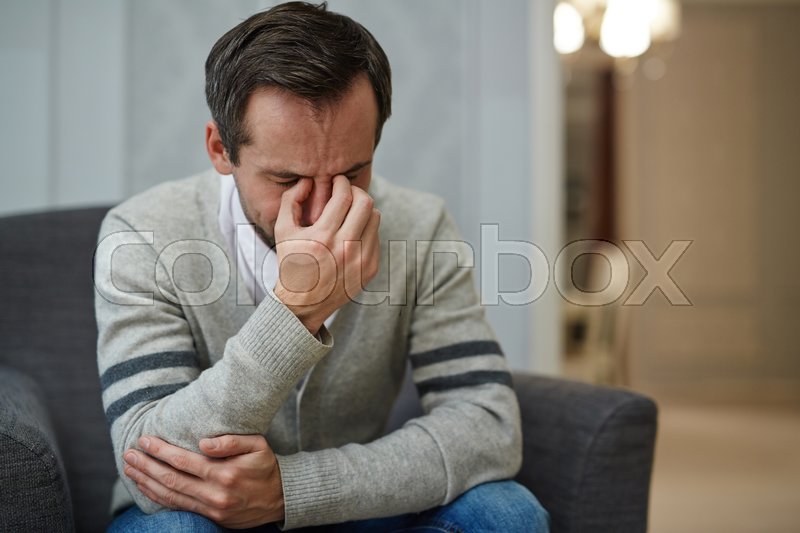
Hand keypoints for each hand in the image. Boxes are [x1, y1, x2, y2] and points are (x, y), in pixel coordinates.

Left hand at [123, 434, 283, 527]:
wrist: (281, 497)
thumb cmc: (266, 466)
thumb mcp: (257, 445)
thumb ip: (230, 441)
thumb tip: (202, 442)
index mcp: (224, 473)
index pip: (183, 461)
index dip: (160, 451)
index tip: (144, 440)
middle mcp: (214, 493)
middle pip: (170, 479)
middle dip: (146, 466)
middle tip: (128, 454)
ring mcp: (211, 508)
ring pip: (170, 496)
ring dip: (146, 482)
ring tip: (130, 469)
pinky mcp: (210, 517)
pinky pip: (179, 507)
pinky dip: (159, 497)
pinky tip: (147, 487)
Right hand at [273, 175, 380, 333]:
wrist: (304, 303)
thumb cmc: (291, 262)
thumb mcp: (282, 231)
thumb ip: (291, 200)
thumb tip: (307, 180)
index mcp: (322, 238)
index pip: (344, 198)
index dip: (341, 183)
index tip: (337, 180)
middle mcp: (345, 249)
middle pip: (365, 203)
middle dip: (356, 191)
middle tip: (346, 192)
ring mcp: (361, 260)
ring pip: (375, 218)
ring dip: (363, 209)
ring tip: (349, 211)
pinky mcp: (370, 269)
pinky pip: (376, 236)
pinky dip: (366, 229)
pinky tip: (352, 232)